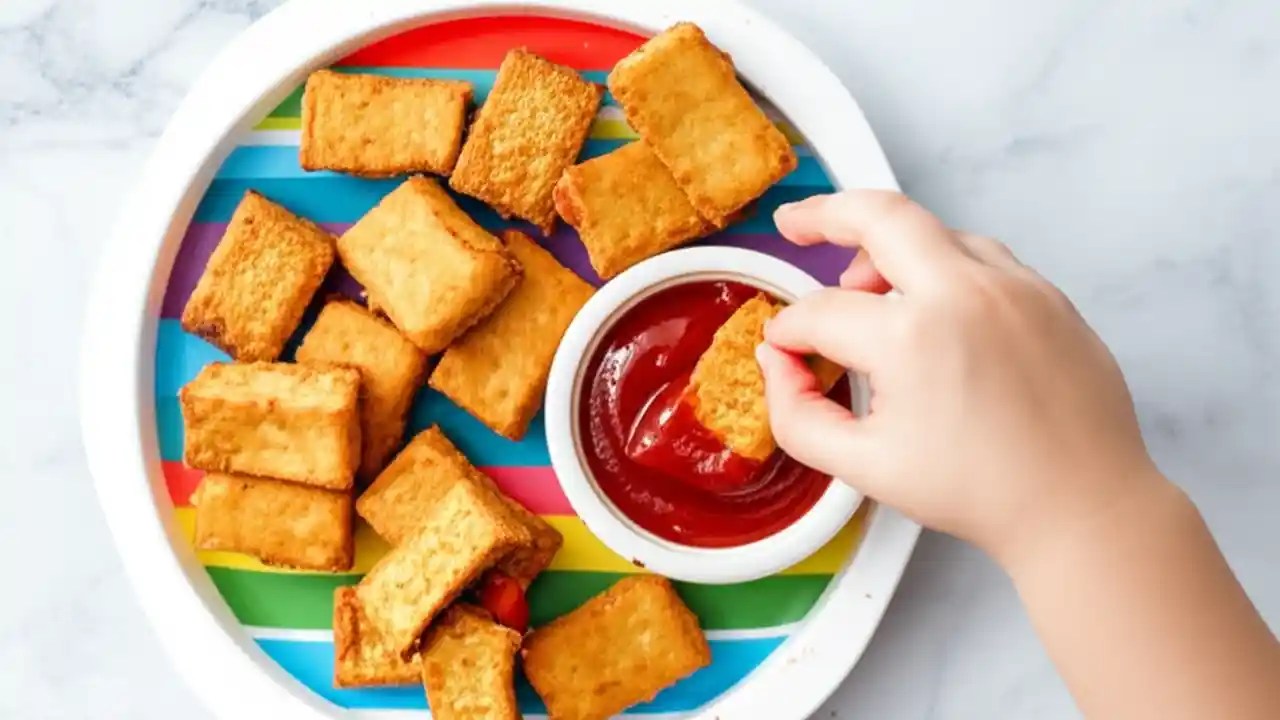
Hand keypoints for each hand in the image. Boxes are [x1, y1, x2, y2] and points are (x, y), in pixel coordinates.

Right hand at [756, 191, 1164, 561]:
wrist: (1082, 507)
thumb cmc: (981, 493)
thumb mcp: (863, 468)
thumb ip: (797, 415)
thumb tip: (778, 363)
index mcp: (911, 337)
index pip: (821, 312)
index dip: (790, 331)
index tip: (787, 351)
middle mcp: (964, 293)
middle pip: (879, 215)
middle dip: (825, 212)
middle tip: (795, 221)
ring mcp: (1014, 287)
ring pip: (935, 230)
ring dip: (889, 244)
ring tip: (865, 283)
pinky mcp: (1048, 296)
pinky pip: (982, 256)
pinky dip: (943, 265)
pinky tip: (931, 302)